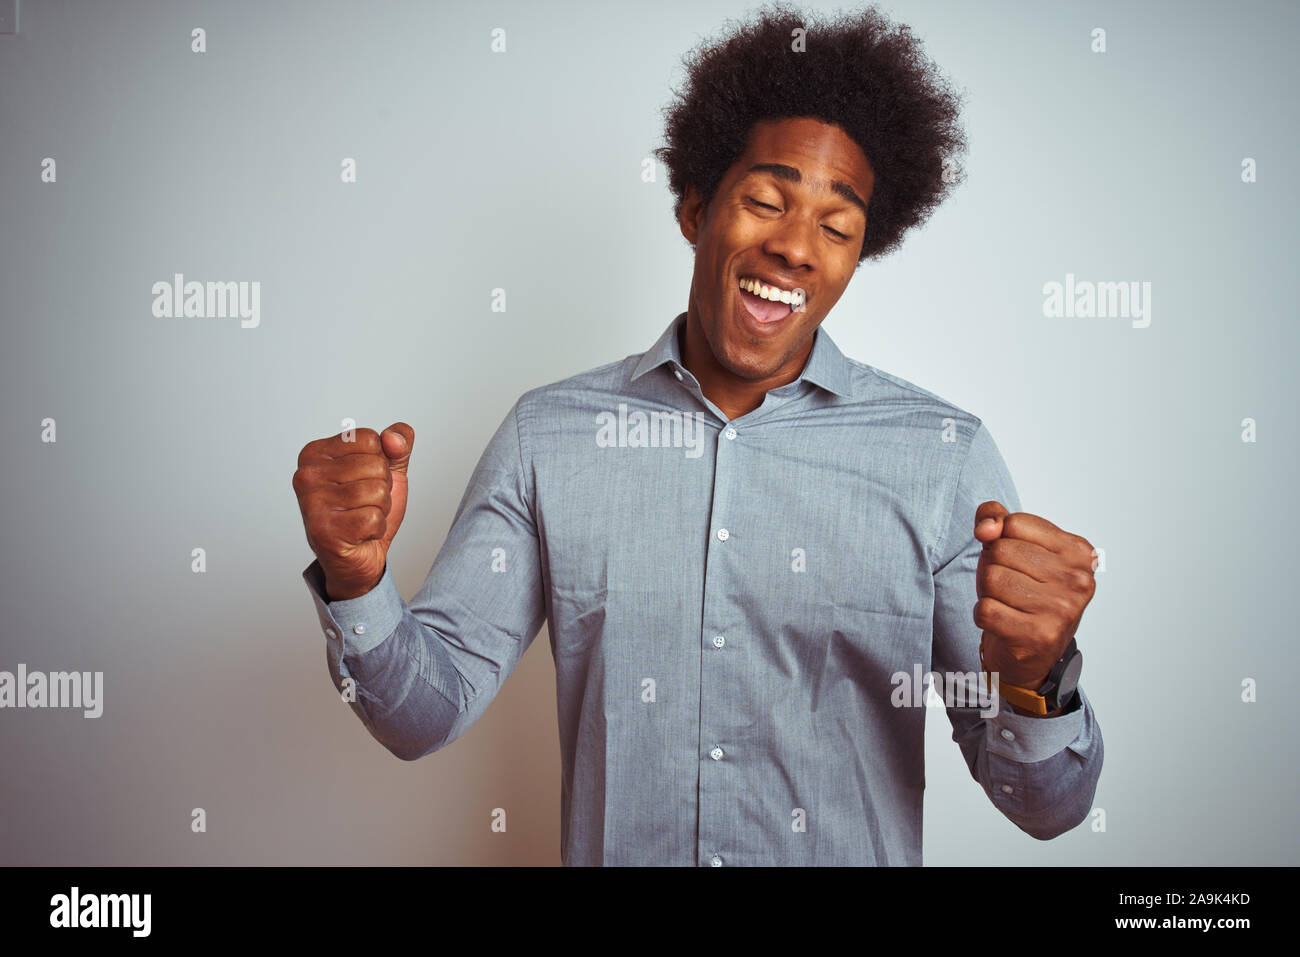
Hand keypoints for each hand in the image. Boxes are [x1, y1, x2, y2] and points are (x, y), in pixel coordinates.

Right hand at [292, 422, 414, 600]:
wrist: (359, 557)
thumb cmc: (367, 510)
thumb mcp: (389, 471)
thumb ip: (398, 445)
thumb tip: (392, 438)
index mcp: (316, 453)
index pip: (370, 439)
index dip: (381, 462)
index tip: (363, 480)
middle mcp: (306, 475)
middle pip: (376, 465)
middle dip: (382, 488)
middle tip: (363, 504)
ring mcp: (312, 503)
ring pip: (377, 491)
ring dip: (380, 509)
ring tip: (361, 518)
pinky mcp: (323, 530)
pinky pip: (373, 518)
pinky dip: (375, 528)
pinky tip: (359, 534)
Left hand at [972, 501, 1095, 690]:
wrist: (1033, 653)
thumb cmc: (1022, 592)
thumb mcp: (1012, 546)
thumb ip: (996, 519)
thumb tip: (986, 528)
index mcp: (1078, 552)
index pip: (1015, 523)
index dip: (1001, 540)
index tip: (1015, 560)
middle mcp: (1078, 580)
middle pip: (1000, 550)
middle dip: (993, 567)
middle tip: (1010, 587)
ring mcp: (1062, 610)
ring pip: (991, 578)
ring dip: (987, 592)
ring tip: (1007, 603)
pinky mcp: (1039, 636)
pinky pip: (985, 609)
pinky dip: (983, 615)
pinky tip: (1002, 622)